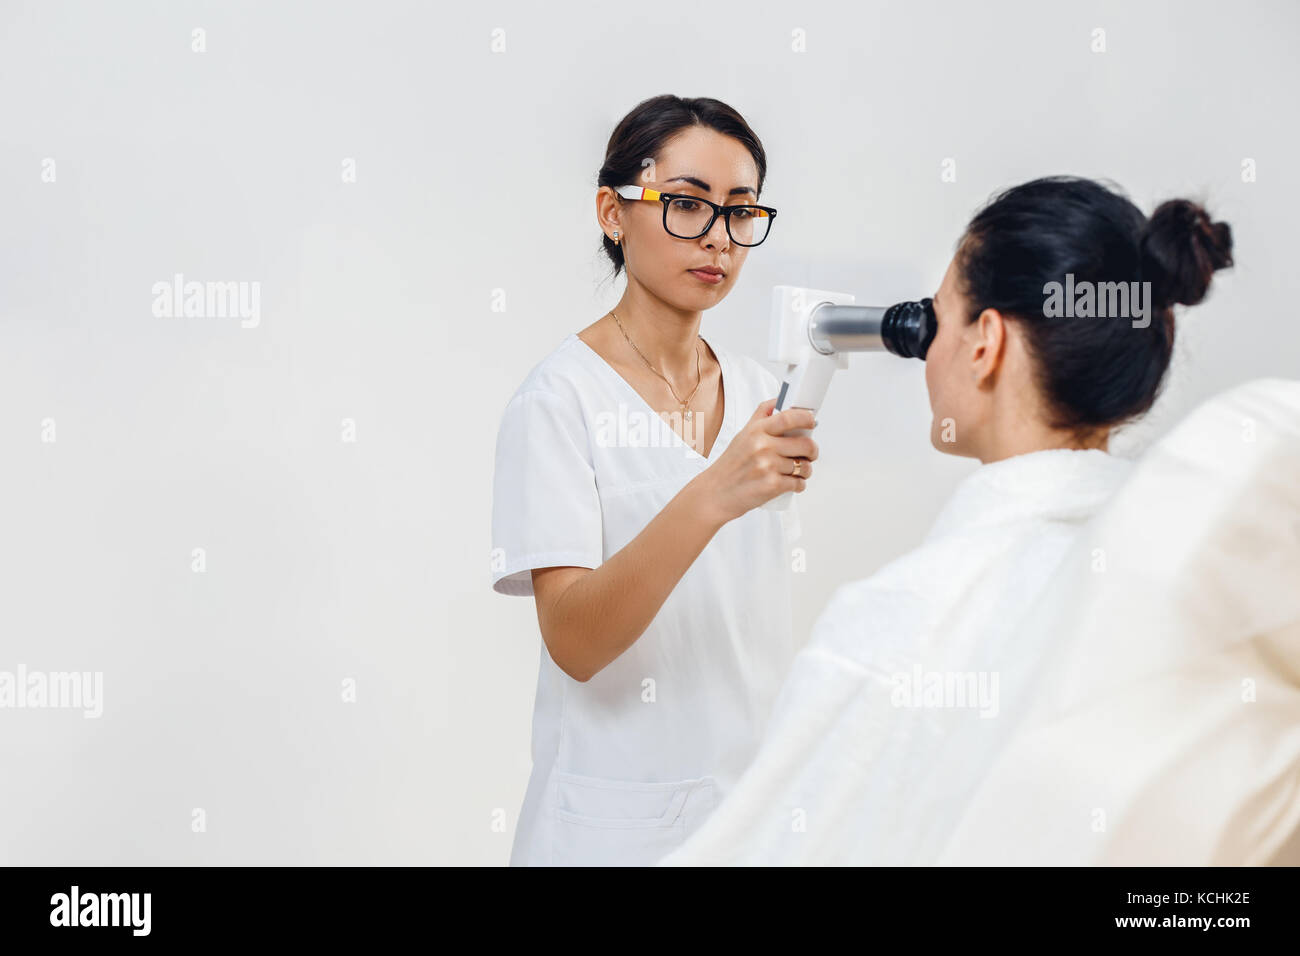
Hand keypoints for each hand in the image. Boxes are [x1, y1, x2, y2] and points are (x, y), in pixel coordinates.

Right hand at [694, 398, 818, 525]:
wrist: (716, 493)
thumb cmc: (730, 465)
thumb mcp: (742, 435)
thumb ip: (761, 416)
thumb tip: (780, 400)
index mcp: (756, 431)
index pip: (789, 417)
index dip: (806, 418)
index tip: (812, 422)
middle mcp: (762, 447)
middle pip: (805, 444)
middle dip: (813, 450)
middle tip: (810, 453)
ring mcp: (768, 466)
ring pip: (804, 466)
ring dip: (806, 470)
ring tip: (798, 471)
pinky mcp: (772, 485)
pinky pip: (798, 483)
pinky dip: (799, 484)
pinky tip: (792, 483)